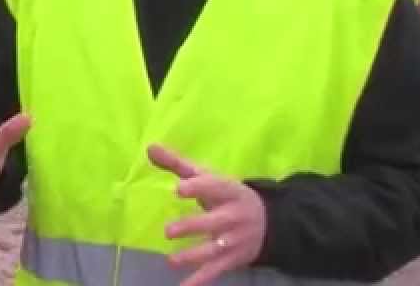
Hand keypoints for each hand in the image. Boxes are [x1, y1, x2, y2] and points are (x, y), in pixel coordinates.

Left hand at [147, 144, 267, 285]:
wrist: (269, 223)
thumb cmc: (227, 195)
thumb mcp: (208, 177)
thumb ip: (178, 164)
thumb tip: (150, 148)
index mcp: (228, 191)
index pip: (215, 187)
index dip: (198, 187)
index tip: (179, 188)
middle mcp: (233, 216)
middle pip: (214, 222)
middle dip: (193, 226)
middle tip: (168, 231)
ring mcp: (233, 240)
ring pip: (214, 250)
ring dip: (193, 256)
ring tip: (171, 260)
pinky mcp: (232, 259)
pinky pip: (215, 271)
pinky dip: (200, 281)